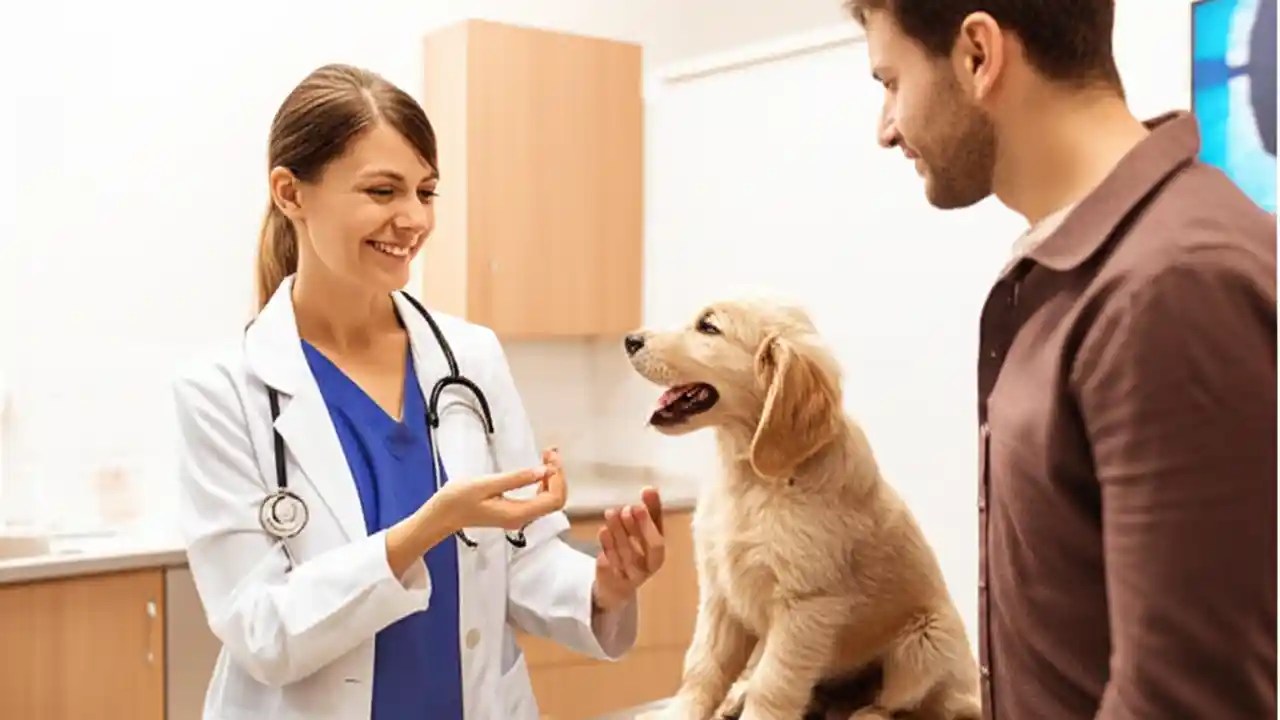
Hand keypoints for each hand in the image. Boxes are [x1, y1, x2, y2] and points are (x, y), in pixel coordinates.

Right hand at [429, 459, 566, 532]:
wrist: (442, 515)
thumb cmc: (458, 499)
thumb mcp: (487, 484)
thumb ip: (517, 478)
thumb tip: (544, 471)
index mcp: (517, 513)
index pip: (553, 499)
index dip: (557, 477)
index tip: (550, 456)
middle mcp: (522, 518)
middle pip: (555, 500)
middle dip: (557, 475)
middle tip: (549, 453)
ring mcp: (519, 516)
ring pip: (549, 500)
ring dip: (551, 478)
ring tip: (546, 456)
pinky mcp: (514, 512)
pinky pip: (538, 499)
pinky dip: (543, 482)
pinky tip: (538, 468)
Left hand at [592, 486, 664, 612]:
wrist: (617, 582)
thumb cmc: (635, 549)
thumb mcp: (645, 530)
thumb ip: (650, 511)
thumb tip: (651, 489)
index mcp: (658, 554)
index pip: (657, 542)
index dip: (648, 524)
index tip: (639, 505)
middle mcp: (648, 567)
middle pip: (644, 549)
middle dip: (636, 527)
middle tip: (626, 509)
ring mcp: (630, 575)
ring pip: (626, 554)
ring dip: (618, 531)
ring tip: (611, 513)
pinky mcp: (613, 578)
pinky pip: (611, 561)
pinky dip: (607, 545)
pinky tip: (603, 530)